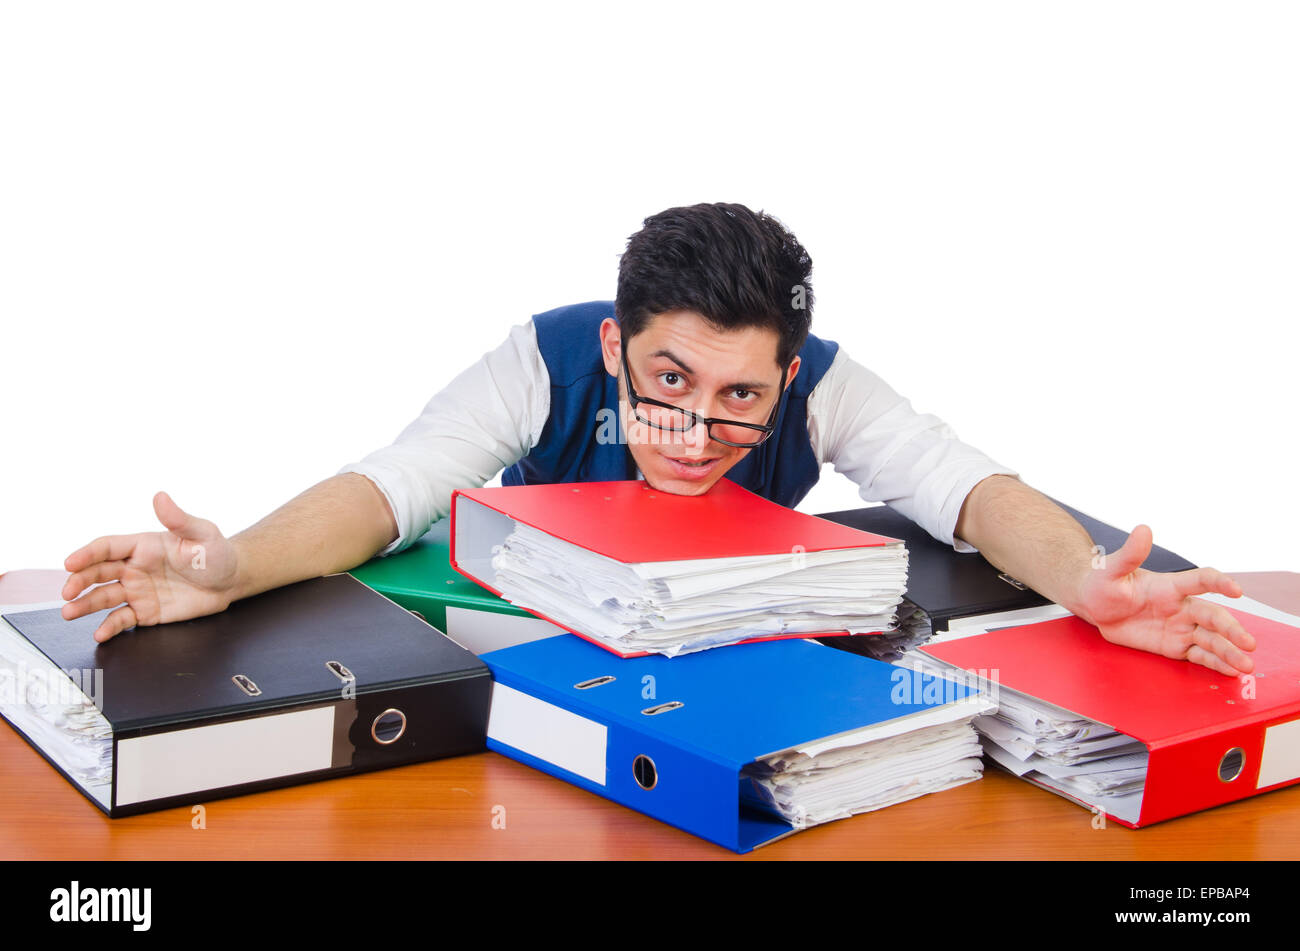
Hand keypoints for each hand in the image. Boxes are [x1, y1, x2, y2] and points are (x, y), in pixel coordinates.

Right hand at [61, 491, 241, 642]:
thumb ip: (179, 519)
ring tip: (69, 613)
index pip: (107, 547)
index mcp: (142, 545)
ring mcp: (138, 590)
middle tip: (67, 592)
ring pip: (103, 597)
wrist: (231, 581)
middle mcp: (134, 567)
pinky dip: (109, 626)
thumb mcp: (202, 533)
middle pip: (98, 572)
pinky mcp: (146, 612)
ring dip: (84, 605)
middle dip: (79, 581)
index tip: (70, 563)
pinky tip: (99, 633)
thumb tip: (160, 497)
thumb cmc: (216, 552)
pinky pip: (122, 619)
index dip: (86, 554)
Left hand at [1075, 524, 1254, 675]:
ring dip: (1230, 651)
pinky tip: (1232, 672)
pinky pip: (1200, 655)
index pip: (1201, 580)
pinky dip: (1216, 663)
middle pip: (1213, 616)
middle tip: (1249, 643)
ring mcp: (1181, 627)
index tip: (1236, 590)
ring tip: (1247, 665)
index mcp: (1170, 586)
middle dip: (1231, 630)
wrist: (1095, 606)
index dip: (1219, 583)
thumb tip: (1143, 529)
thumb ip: (1129, 554)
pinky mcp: (1175, 646)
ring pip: (1211, 639)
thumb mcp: (1110, 570)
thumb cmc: (1103, 584)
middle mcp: (1182, 606)